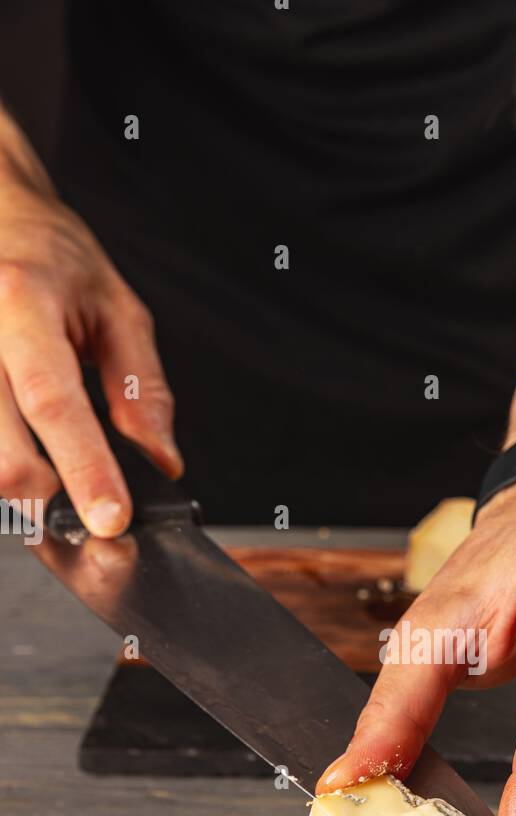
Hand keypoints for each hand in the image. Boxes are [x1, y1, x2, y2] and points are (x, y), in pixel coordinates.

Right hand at [0, 124, 180, 536]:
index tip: (110, 517)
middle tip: (77, 502)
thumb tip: (161, 458)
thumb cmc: (51, 259)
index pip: (54, 400)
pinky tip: (17, 448)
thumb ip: (141, 388)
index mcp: (23, 301)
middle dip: (42, 496)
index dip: (84, 468)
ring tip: (43, 472)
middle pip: (0, 448)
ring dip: (13, 487)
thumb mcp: (117, 308)